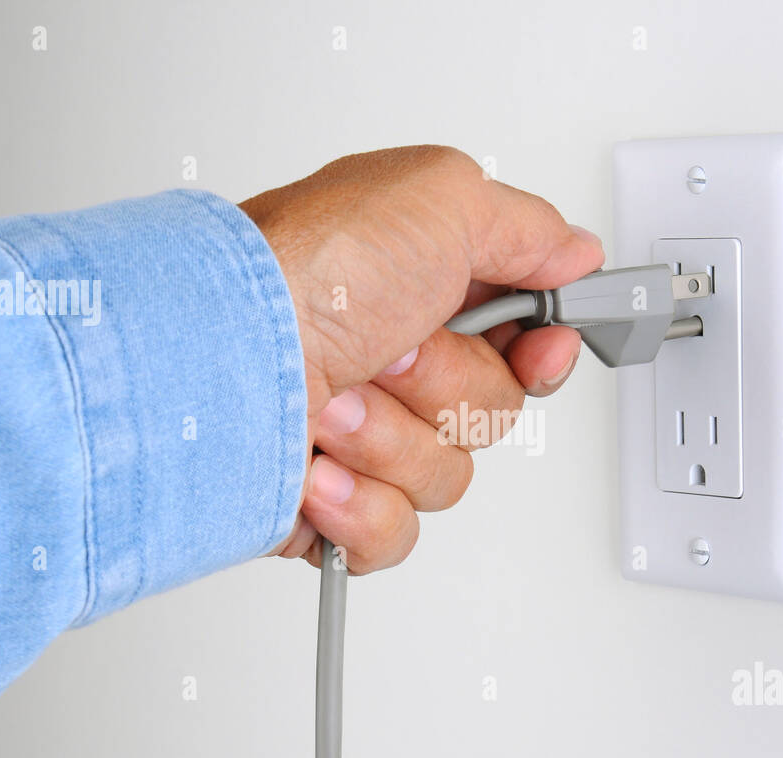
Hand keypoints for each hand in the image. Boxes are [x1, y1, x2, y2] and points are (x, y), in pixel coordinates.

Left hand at [240, 145, 603, 572]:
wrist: (206, 361)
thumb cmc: (301, 273)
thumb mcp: (440, 199)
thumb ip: (527, 227)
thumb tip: (576, 254)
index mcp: (425, 291)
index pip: (526, 340)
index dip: (542, 351)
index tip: (537, 348)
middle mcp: (396, 361)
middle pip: (494, 411)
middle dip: (445, 387)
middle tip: (387, 351)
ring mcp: (362, 435)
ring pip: (447, 475)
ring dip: (390, 439)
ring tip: (332, 400)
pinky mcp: (332, 502)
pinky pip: (395, 533)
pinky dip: (358, 505)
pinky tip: (318, 467)